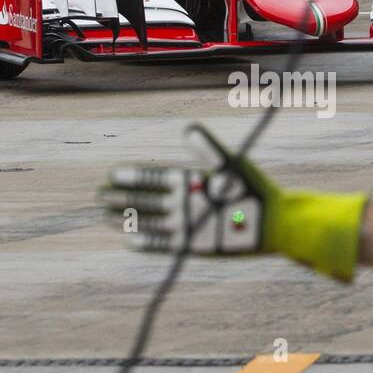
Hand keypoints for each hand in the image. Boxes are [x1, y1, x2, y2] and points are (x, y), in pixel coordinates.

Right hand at [101, 124, 367, 280]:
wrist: (273, 222)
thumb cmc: (255, 190)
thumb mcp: (230, 165)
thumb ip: (207, 149)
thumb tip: (187, 129)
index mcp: (193, 180)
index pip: (156, 176)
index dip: (134, 175)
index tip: (112, 173)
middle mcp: (188, 201)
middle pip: (148, 199)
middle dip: (124, 197)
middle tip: (100, 195)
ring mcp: (190, 223)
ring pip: (151, 220)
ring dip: (129, 218)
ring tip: (105, 216)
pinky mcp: (195, 244)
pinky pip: (165, 244)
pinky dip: (147, 242)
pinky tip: (128, 240)